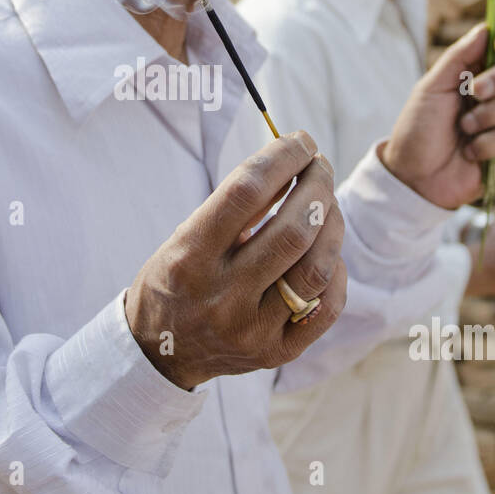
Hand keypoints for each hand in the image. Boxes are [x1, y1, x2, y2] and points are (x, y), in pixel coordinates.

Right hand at [124, 130, 346, 390]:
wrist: (159, 353)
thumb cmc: (177, 280)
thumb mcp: (186, 237)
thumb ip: (236, 207)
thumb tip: (290, 161)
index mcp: (190, 257)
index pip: (246, 191)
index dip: (281, 157)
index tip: (300, 141)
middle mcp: (222, 296)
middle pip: (293, 229)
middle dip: (317, 185)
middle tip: (320, 167)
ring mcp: (252, 329)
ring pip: (316, 268)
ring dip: (332, 224)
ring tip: (327, 205)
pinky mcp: (276, 352)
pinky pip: (326, 308)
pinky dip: (335, 271)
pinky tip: (327, 252)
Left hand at [381, 24, 494, 209]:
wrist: (411, 176)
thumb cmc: (417, 129)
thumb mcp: (430, 88)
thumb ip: (457, 57)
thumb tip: (486, 29)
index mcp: (473, 74)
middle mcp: (492, 94)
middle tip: (474, 91)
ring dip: (488, 114)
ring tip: (463, 128)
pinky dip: (486, 142)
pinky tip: (468, 151)